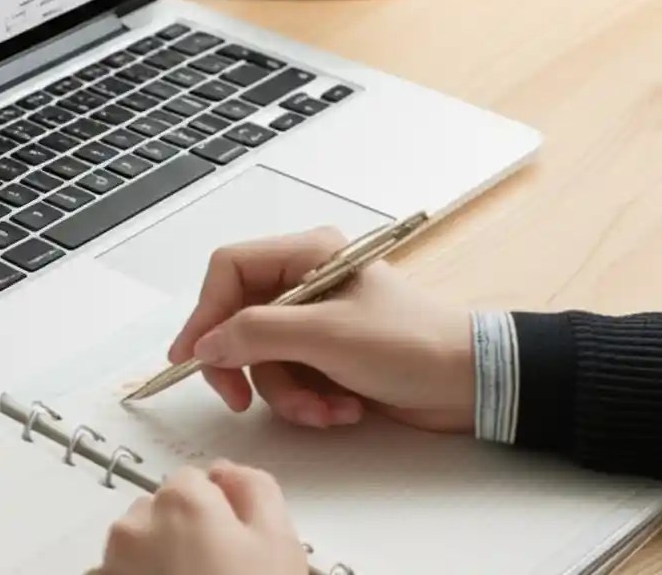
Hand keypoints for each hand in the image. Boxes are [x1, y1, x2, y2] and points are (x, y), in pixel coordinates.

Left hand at [89, 460, 306, 574]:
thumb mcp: (280, 543)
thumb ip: (256, 489)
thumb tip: (228, 471)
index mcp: (182, 502)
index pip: (199, 481)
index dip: (222, 513)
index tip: (237, 545)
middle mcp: (135, 527)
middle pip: (162, 511)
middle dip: (186, 534)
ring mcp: (111, 566)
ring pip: (138, 546)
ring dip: (159, 562)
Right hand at [168, 226, 473, 432]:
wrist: (469, 383)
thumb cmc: (412, 344)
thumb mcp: (326, 336)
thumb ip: (257, 334)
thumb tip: (207, 343)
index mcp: (307, 254)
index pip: (230, 270)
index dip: (204, 312)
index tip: (192, 356)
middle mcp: (306, 282)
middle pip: (238, 321)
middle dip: (246, 367)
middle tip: (240, 399)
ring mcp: (315, 321)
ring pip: (262, 360)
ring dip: (289, 394)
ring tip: (327, 407)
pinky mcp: (326, 356)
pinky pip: (289, 380)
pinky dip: (310, 402)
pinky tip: (343, 407)